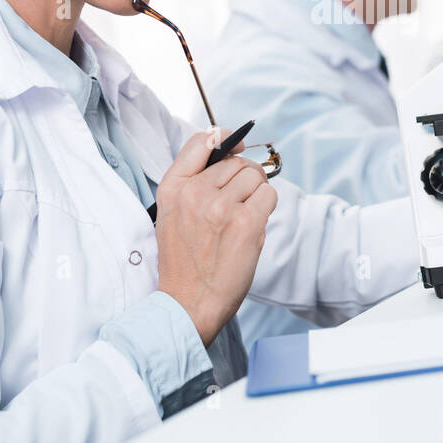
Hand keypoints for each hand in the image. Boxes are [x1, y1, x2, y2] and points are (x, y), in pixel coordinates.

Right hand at [154, 128, 277, 345]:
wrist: (188, 303)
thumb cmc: (185, 262)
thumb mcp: (172, 214)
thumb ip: (194, 182)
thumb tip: (233, 151)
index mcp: (172, 188)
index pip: (200, 141)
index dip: (224, 139)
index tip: (235, 148)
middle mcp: (194, 193)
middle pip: (236, 162)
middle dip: (244, 178)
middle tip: (239, 204)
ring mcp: (220, 207)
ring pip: (255, 177)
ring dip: (256, 194)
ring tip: (243, 218)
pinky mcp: (245, 223)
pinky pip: (269, 195)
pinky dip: (267, 207)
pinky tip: (252, 226)